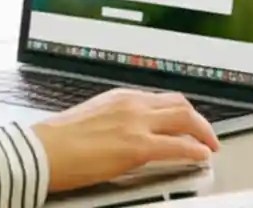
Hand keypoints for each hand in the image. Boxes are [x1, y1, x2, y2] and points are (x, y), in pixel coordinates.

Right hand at [31, 88, 219, 192]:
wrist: (44, 150)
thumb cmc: (59, 140)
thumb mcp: (94, 117)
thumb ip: (117, 120)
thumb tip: (130, 132)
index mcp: (121, 97)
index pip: (163, 99)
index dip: (182, 111)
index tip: (188, 122)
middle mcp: (132, 105)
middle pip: (180, 105)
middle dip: (199, 120)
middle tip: (206, 135)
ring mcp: (136, 124)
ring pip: (184, 120)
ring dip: (202, 133)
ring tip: (209, 145)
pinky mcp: (137, 147)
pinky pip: (177, 146)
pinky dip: (194, 150)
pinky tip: (200, 156)